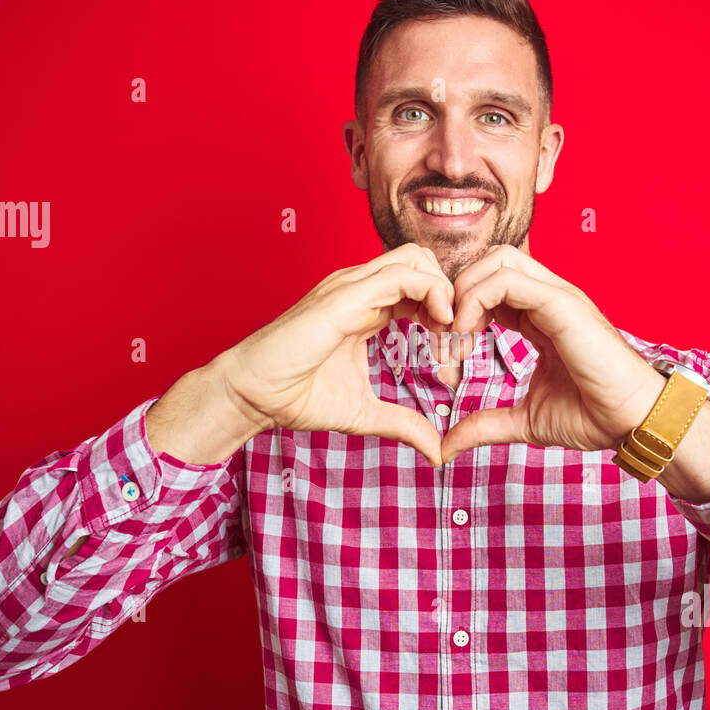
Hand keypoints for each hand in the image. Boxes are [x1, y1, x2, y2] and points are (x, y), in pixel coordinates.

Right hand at [217, 244, 454, 466]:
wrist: (252, 394)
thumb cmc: (295, 396)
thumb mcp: (363, 412)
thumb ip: (402, 424)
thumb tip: (436, 450)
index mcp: (364, 306)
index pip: (417, 283)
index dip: (444, 306)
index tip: (454, 343)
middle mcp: (358, 288)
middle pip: (421, 260)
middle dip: (450, 291)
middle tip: (457, 333)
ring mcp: (350, 287)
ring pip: (415, 259)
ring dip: (444, 290)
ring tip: (450, 330)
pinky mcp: (345, 296)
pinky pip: (401, 275)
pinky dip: (431, 292)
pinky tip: (438, 325)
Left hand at [440, 245, 665, 463]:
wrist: (632, 421)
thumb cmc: (592, 416)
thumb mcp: (524, 420)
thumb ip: (485, 425)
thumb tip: (447, 445)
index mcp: (540, 317)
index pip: (491, 287)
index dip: (461, 308)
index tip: (446, 346)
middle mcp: (548, 299)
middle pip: (491, 261)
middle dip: (458, 289)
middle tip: (445, 334)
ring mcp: (557, 297)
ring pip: (498, 260)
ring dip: (465, 290)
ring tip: (455, 332)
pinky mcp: (562, 304)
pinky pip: (509, 280)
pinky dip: (478, 298)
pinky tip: (468, 333)